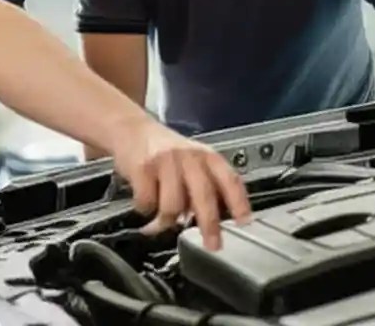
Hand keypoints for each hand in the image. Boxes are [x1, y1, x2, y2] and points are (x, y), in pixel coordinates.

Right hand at [109, 118, 252, 249]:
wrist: (130, 128)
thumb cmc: (165, 152)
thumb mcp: (192, 161)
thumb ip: (204, 186)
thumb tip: (213, 222)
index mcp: (207, 157)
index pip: (229, 180)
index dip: (239, 202)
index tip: (245, 222)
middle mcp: (189, 157)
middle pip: (204, 195)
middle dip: (210, 224)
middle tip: (213, 245)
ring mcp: (166, 161)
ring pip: (173, 206)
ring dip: (167, 220)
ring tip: (161, 219)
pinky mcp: (142, 168)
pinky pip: (147, 203)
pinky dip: (145, 209)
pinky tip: (144, 202)